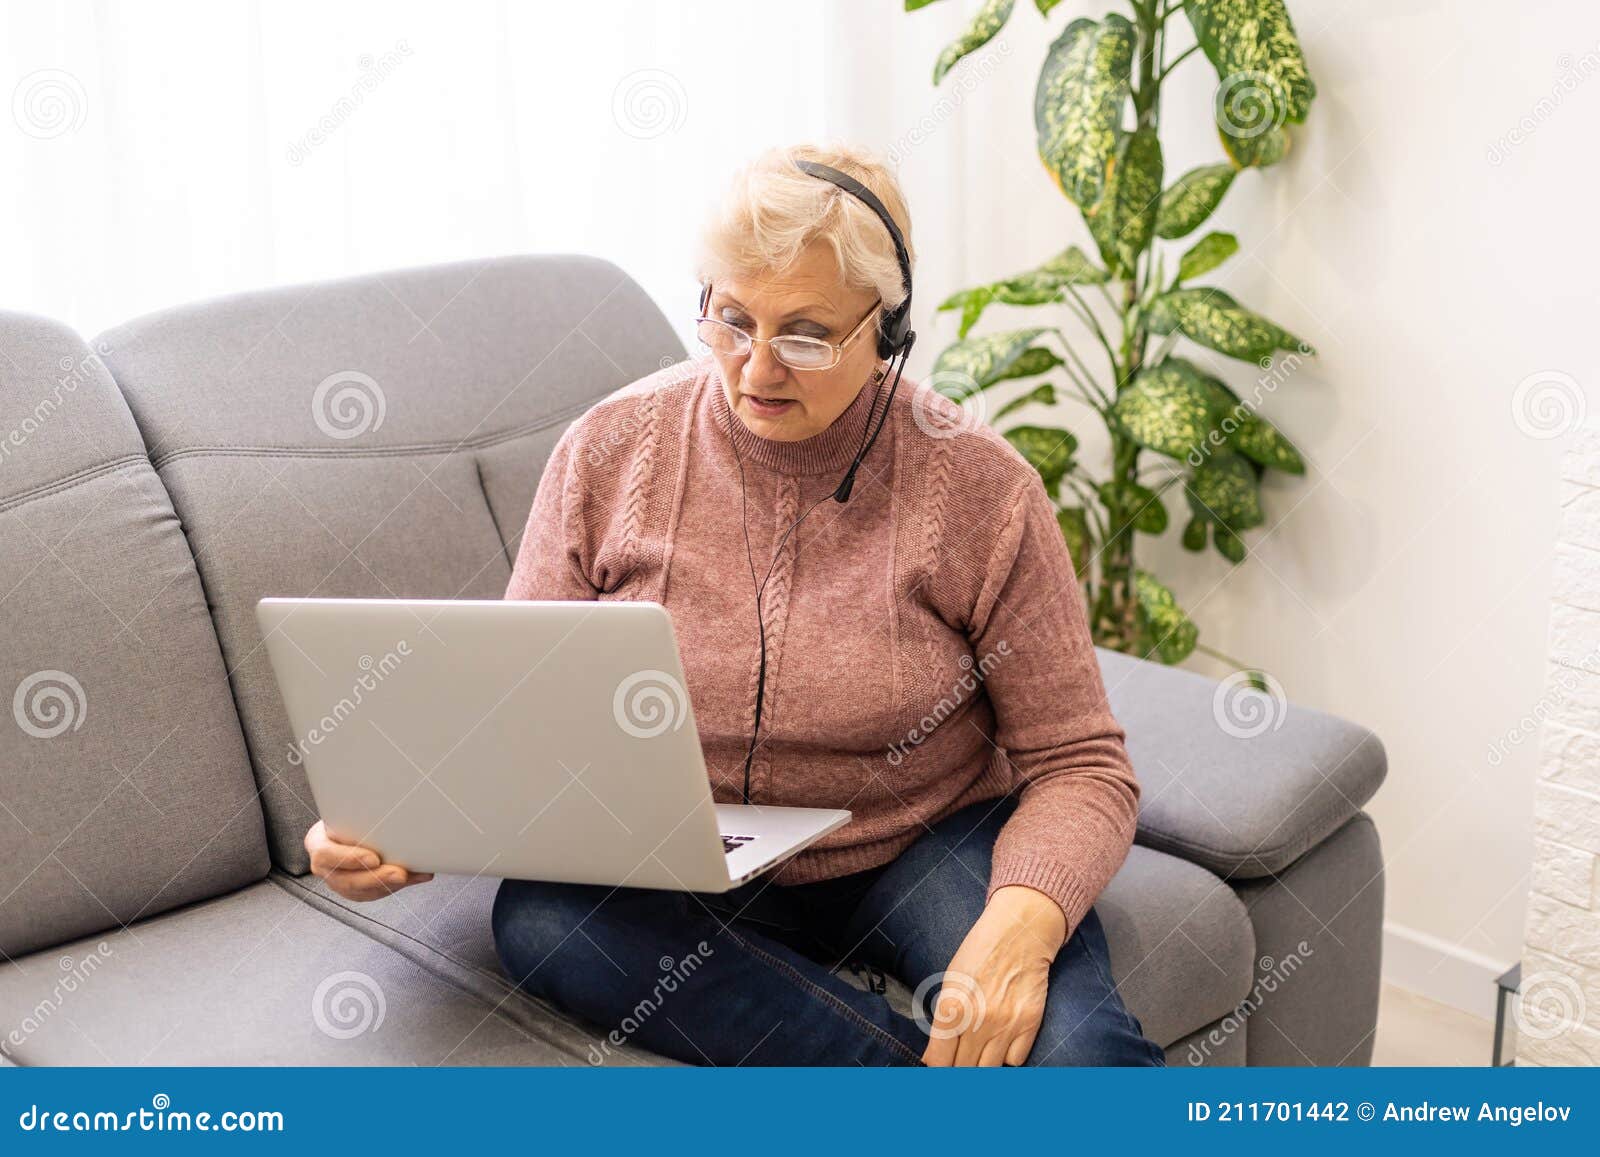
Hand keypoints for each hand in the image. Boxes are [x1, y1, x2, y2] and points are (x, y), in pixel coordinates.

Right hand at [304, 819, 432, 900]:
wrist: (336, 828)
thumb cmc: (340, 817)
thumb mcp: (340, 809)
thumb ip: (357, 811)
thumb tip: (385, 802)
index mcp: (318, 845)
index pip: (328, 855)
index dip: (351, 859)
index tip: (374, 858)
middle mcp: (325, 868)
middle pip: (347, 881)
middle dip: (376, 878)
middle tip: (400, 873)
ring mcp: (338, 882)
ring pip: (362, 892)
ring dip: (390, 886)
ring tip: (411, 876)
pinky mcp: (355, 890)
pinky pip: (375, 893)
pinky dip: (397, 886)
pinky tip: (414, 877)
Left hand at [921, 885, 1066, 1066]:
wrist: (1018, 932)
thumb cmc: (979, 953)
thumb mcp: (950, 982)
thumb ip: (943, 1022)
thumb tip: (933, 1058)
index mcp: (952, 1008)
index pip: (939, 1062)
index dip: (937, 1070)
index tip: (941, 1068)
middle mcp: (978, 1021)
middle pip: (963, 1071)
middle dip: (958, 1070)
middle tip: (960, 1062)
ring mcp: (1005, 1025)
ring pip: (989, 1071)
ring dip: (982, 1066)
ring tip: (980, 1053)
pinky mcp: (1029, 1024)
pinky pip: (1015, 1060)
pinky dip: (1008, 1056)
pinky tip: (1003, 1041)